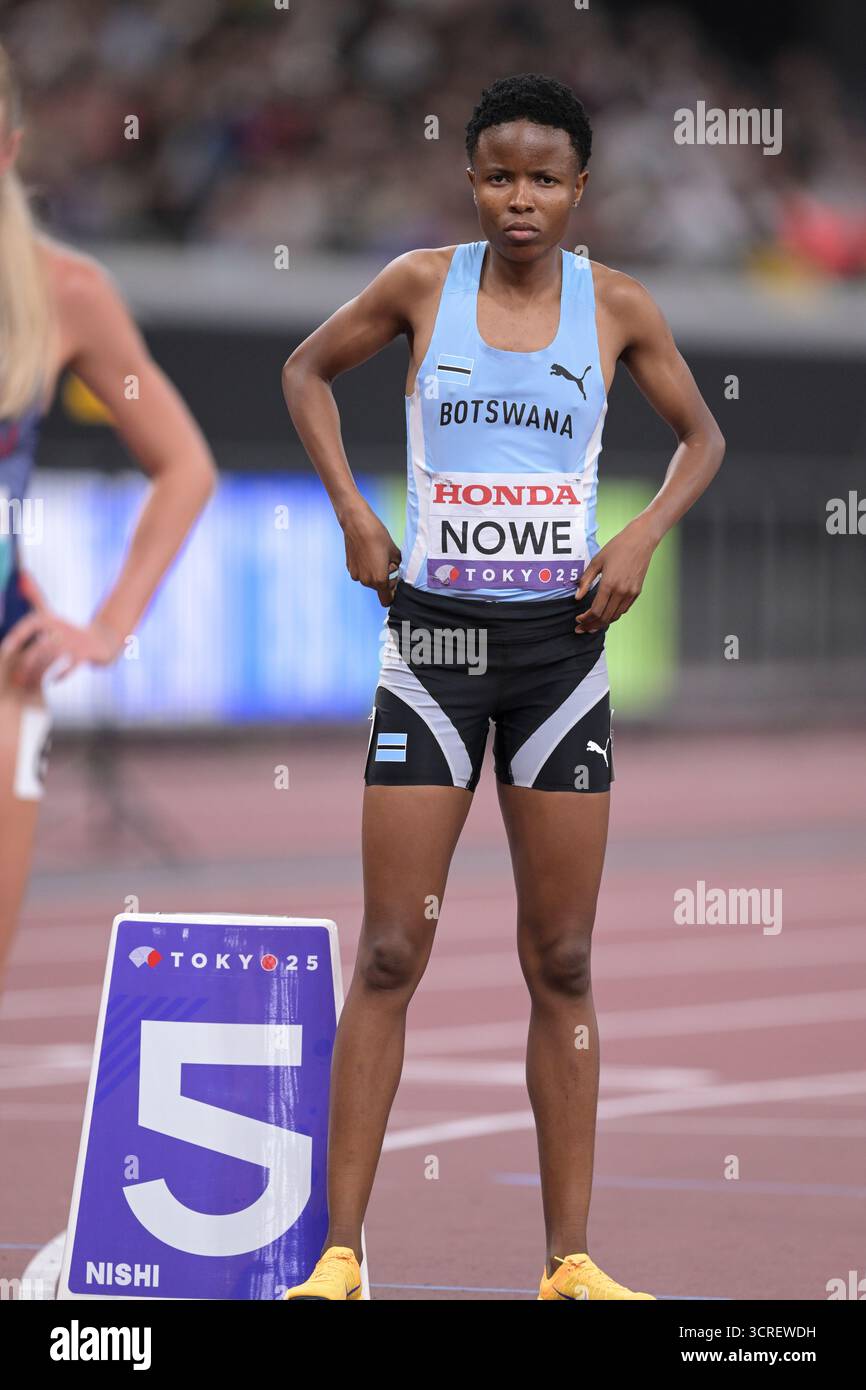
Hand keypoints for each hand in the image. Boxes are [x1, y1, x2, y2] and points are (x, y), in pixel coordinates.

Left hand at [0, 572, 121, 689]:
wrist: (102, 640)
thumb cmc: (67, 630)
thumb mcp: (49, 612)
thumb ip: (34, 595)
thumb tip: (22, 572)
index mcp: (50, 619)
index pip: (30, 624)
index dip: (16, 636)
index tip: (4, 650)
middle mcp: (61, 629)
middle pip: (40, 647)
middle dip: (26, 664)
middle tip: (15, 679)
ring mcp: (74, 643)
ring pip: (52, 660)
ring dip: (38, 674)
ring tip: (28, 685)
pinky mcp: (85, 655)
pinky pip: (70, 667)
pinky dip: (60, 675)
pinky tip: (52, 682)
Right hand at [340, 497, 401, 605]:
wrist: (357, 524)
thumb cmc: (378, 536)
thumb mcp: (395, 552)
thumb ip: (398, 567)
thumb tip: (399, 571)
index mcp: (379, 580)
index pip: (387, 600)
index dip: (394, 592)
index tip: (396, 582)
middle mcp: (366, 581)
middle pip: (380, 588)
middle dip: (387, 578)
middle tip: (390, 562)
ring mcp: (356, 575)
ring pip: (370, 581)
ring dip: (376, 573)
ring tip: (379, 556)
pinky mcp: (350, 568)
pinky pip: (362, 573)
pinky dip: (367, 567)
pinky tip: (369, 553)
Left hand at [573, 517, 657, 632]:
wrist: (640, 541)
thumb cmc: (617, 547)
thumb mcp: (597, 561)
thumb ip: (585, 581)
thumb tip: (577, 597)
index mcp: (609, 584)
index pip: (596, 611)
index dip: (585, 619)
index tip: (578, 620)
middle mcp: (621, 591)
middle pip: (605, 617)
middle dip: (592, 625)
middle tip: (582, 628)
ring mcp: (630, 593)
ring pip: (615, 616)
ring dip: (603, 623)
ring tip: (592, 625)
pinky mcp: (637, 592)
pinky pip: (624, 609)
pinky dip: (613, 615)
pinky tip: (606, 614)